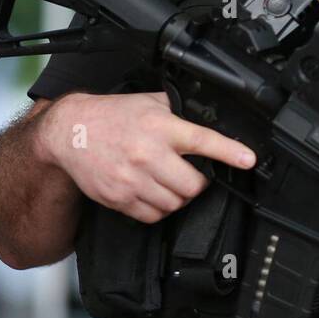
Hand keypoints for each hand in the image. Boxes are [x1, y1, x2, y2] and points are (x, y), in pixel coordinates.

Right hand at [38, 90, 255, 222]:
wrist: (70, 132)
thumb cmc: (113, 115)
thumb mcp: (149, 102)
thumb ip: (179, 110)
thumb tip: (212, 116)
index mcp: (159, 126)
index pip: (202, 140)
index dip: (229, 152)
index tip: (248, 160)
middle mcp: (147, 154)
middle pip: (192, 185)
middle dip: (199, 183)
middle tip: (193, 174)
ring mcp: (132, 179)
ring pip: (175, 203)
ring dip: (179, 197)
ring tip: (170, 182)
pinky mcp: (119, 198)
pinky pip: (153, 215)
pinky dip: (160, 208)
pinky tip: (154, 192)